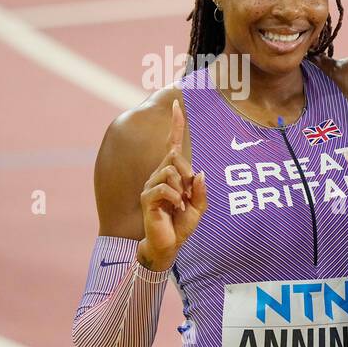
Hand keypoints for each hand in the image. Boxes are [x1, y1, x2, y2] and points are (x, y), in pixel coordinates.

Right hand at [138, 98, 205, 269]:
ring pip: (170, 172)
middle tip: (187, 197)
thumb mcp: (199, 207)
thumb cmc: (181, 223)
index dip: (175, 124)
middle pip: (175, 158)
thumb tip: (200, 173)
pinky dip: (174, 198)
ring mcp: (150, 184)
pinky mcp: (146, 197)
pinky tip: (174, 207)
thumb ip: (201, 190)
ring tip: (179, 204)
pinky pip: (164, 188)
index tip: (177, 103)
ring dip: (182, 190)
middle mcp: (159, 174)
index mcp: (172, 173)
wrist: (168, 243)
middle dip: (187, 175)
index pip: (173, 144)